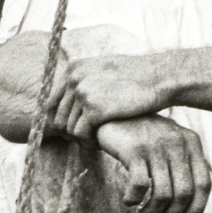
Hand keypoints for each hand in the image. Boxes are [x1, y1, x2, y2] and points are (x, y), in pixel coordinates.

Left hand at [46, 53, 168, 139]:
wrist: (159, 77)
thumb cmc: (136, 76)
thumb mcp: (103, 69)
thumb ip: (83, 80)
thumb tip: (67, 96)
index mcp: (73, 69)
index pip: (52, 102)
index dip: (62, 121)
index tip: (75, 131)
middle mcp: (74, 79)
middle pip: (58, 117)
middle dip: (71, 132)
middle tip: (86, 140)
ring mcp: (83, 93)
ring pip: (69, 128)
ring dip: (81, 139)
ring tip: (95, 141)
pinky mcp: (94, 109)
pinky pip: (81, 134)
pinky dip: (88, 142)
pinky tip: (100, 144)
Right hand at [95, 115, 211, 212]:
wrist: (112, 112)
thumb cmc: (141, 136)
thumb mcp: (168, 145)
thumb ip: (181, 168)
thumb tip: (183, 211)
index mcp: (192, 143)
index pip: (203, 184)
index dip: (197, 210)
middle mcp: (178, 144)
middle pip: (184, 194)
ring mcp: (156, 146)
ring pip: (163, 194)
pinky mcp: (134, 150)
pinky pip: (140, 186)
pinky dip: (133, 199)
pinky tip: (128, 201)